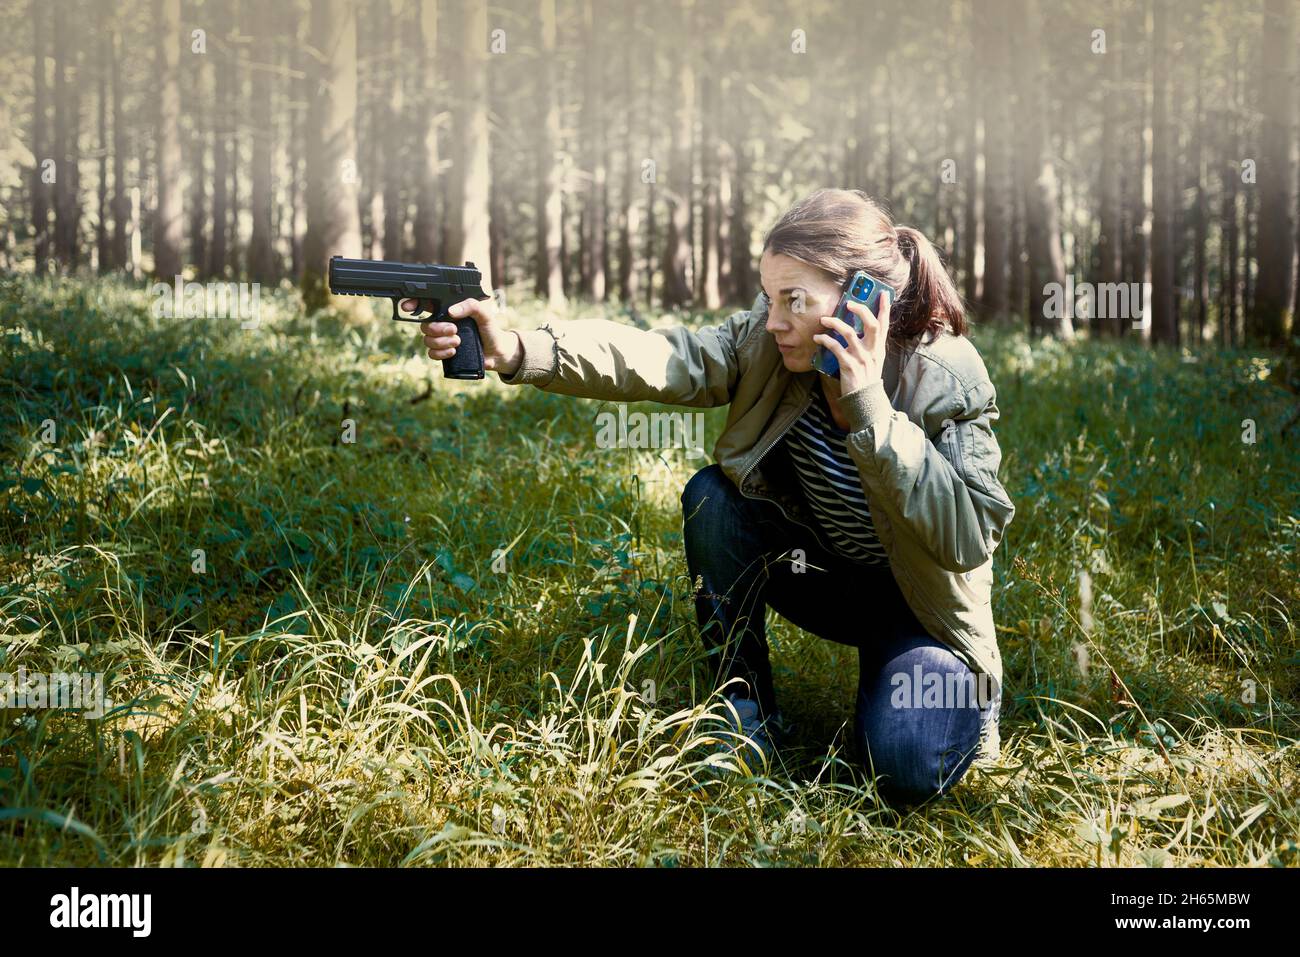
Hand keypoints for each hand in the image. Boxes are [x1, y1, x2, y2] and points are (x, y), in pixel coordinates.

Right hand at [401, 295, 522, 375]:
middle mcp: (443, 324)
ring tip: (458, 341)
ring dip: (441, 342)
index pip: (427, 304)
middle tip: (454, 330)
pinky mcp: (444, 354)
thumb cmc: (491, 329)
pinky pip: (431, 354)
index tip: (408, 307)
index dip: (414, 304)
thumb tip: (451, 311)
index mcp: (449, 311)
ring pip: (427, 340)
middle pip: (424, 325)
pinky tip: (454, 352)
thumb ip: (471, 306)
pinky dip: (441, 353)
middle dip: (437, 328)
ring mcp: (442, 340)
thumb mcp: (484, 313)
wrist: (497, 352)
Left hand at [812, 291, 890, 395]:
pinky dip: (825, 340)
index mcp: (879, 347)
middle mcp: (872, 351)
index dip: (884, 308)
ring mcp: (861, 358)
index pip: (885, 324)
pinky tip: (818, 338)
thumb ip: (869, 344)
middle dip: (861, 310)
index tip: (883, 293)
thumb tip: (857, 327)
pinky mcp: (849, 366)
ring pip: (848, 333)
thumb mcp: (873, 359)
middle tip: (848, 302)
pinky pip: (835, 348)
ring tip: (824, 319)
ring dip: (835, 323)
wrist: (863, 400)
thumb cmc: (866, 376)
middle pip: (871, 324)